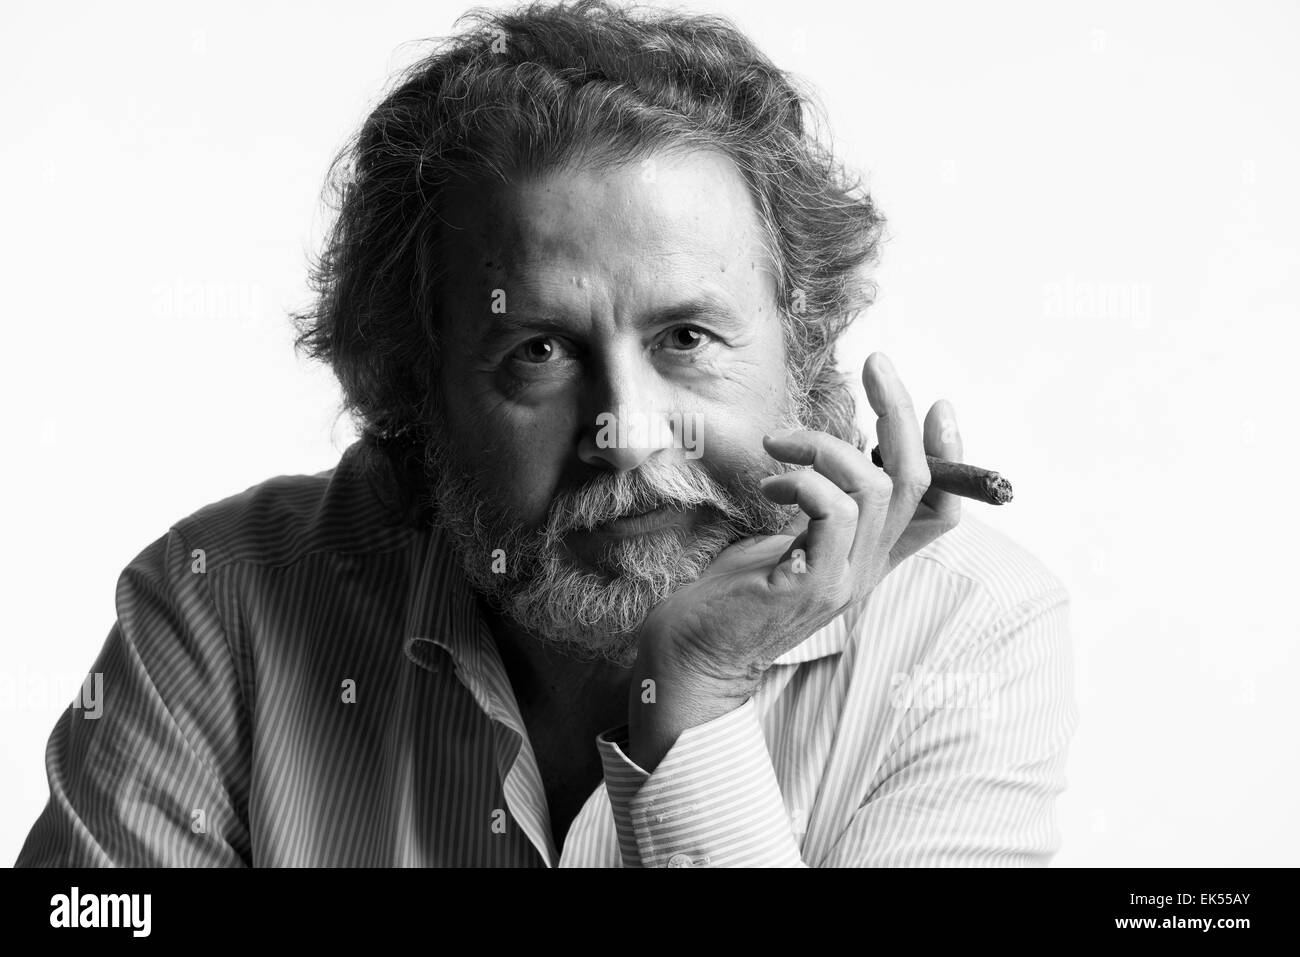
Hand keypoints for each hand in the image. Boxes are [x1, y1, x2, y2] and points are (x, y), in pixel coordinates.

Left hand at [628, 352, 962, 768]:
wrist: (693, 653)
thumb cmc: (730, 593)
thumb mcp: (786, 539)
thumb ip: (818, 506)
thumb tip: (829, 452)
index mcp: (866, 556)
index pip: (939, 510)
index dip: (951, 457)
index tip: (938, 406)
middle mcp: (867, 568)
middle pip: (916, 481)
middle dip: (900, 412)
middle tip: (875, 364)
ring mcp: (845, 579)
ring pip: (873, 488)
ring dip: (826, 446)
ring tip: (780, 443)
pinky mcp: (813, 584)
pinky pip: (833, 511)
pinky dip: (804, 480)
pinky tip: (771, 482)